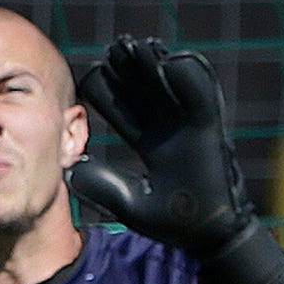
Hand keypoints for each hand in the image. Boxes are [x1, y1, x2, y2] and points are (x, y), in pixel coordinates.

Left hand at [66, 37, 283, 283]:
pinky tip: (174, 62)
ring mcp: (192, 129)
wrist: (211, 236)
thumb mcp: (129, 204)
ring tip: (139, 47)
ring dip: (156, 67)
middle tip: (116, 47)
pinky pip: (202, 100)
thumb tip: (71, 170)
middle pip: (147, 92)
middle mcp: (171, 131)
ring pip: (171, 89)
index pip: (125, 111)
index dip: (109, 93)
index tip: (92, 72)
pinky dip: (191, 80)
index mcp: (152, 144)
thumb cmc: (173, 222)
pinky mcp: (212, 132)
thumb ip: (102, 186)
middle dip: (132, 70)